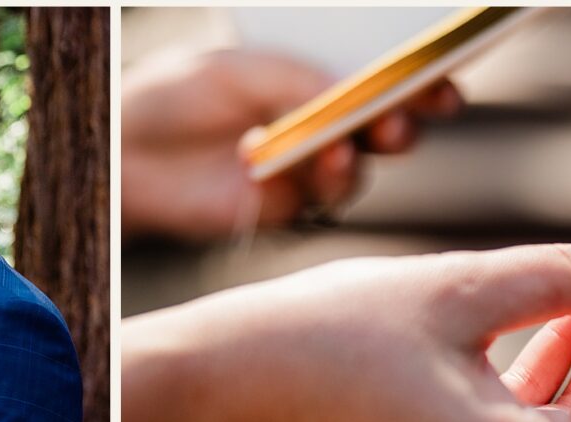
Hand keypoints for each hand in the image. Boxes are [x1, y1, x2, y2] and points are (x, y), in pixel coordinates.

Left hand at [122, 49, 463, 240]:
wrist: (125, 151)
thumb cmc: (175, 94)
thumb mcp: (236, 71)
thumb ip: (296, 81)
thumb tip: (356, 90)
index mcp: (318, 78)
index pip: (383, 75)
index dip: (419, 73)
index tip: (444, 67)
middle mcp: (324, 123)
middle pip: (389, 121)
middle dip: (412, 115)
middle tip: (419, 108)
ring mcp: (310, 167)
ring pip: (363, 163)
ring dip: (366, 148)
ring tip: (355, 135)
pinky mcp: (288, 206)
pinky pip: (323, 195)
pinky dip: (324, 175)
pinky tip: (308, 160)